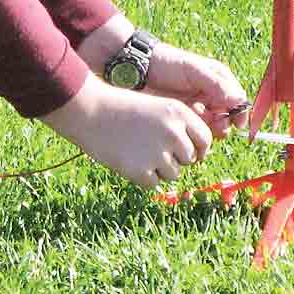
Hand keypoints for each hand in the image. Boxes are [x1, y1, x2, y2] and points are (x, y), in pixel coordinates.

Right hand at [40, 79, 212, 187]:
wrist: (88, 111)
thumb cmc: (120, 109)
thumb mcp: (155, 108)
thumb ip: (177, 128)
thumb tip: (196, 157)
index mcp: (179, 113)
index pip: (204, 140)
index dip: (197, 148)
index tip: (185, 152)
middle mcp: (173, 133)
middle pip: (189, 160)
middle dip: (174, 158)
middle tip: (150, 149)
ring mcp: (157, 153)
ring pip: (173, 174)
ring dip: (158, 169)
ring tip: (135, 151)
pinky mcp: (140, 170)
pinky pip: (154, 184)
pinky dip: (142, 177)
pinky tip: (127, 160)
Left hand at [75, 15, 250, 138]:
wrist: (137, 69)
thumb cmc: (166, 63)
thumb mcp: (192, 70)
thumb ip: (215, 84)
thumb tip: (238, 101)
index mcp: (217, 81)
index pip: (237, 100)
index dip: (239, 113)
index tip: (237, 124)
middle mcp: (209, 96)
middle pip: (225, 117)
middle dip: (223, 125)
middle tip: (216, 128)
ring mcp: (195, 107)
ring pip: (210, 126)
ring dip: (208, 132)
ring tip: (199, 129)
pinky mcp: (181, 118)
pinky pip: (193, 131)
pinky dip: (193, 134)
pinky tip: (187, 132)